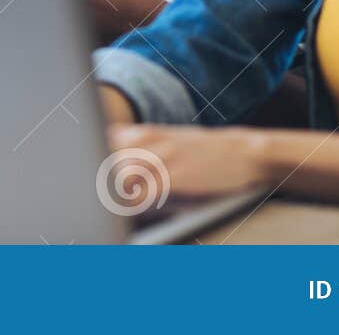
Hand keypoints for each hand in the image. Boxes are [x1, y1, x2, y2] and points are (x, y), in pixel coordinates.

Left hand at [107, 123, 266, 197]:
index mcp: (154, 131)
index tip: (94, 165)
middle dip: (105, 172)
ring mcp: (167, 159)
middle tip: (101, 188)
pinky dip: (136, 200)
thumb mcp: (177, 138)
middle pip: (114, 154)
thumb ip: (150, 143)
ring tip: (113, 200)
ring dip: (117, 187)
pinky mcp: (178, 177)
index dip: (101, 152)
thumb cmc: (209, 150)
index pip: (113, 136)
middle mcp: (156, 142)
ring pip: (127, 171)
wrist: (244, 152)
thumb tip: (122, 154)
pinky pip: (147, 189)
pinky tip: (133, 206)